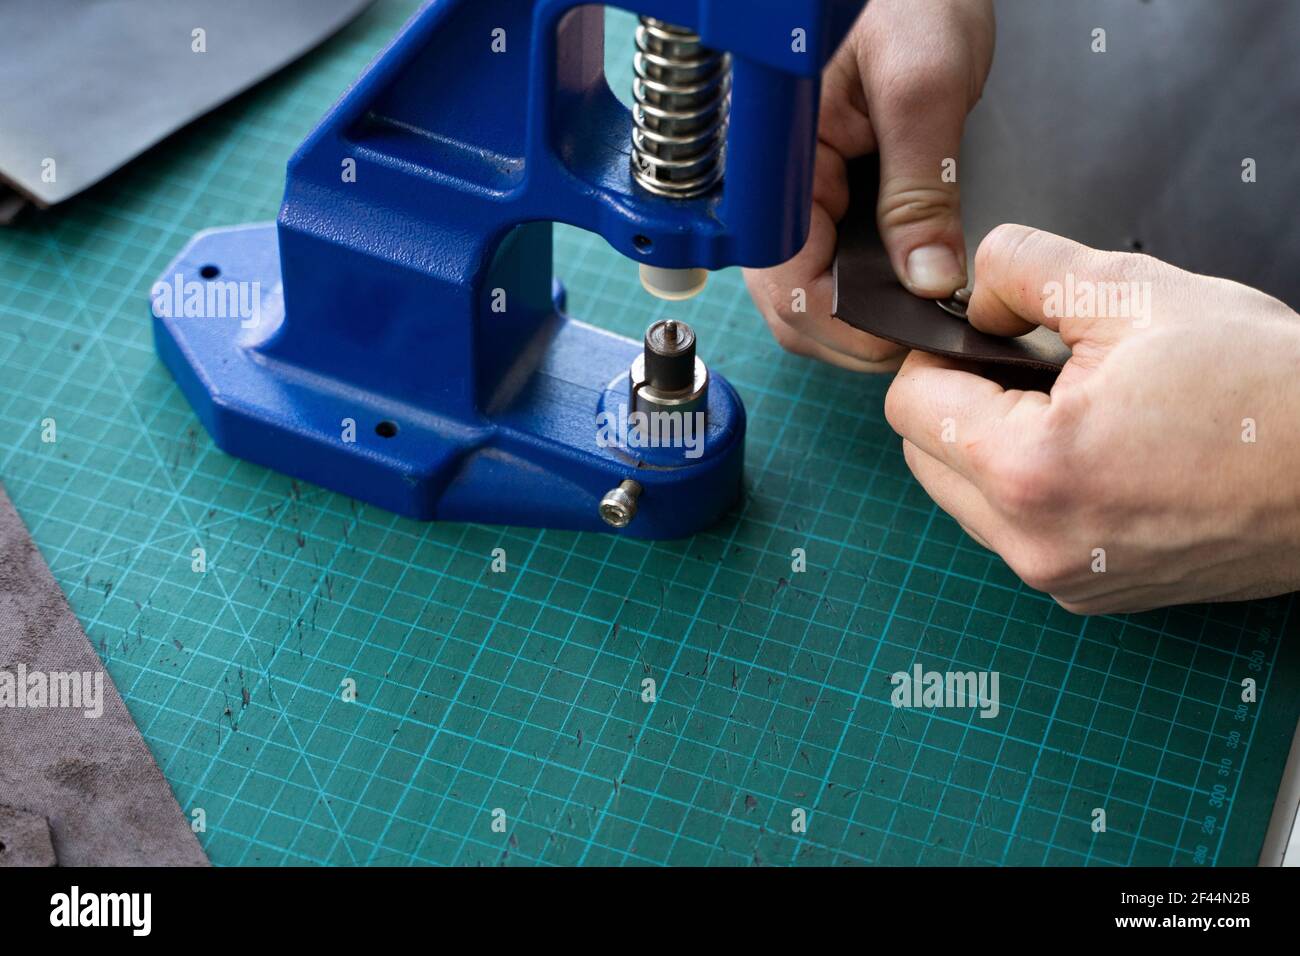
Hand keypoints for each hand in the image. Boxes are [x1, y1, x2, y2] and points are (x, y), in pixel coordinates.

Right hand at [744, 0, 994, 370]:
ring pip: (805, 293)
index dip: (837, 323)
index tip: (898, 340)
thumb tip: (926, 280)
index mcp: (772, 160)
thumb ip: (921, 187)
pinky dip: (862, 294)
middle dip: (848, 333)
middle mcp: (771, 187)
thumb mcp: (923, 84)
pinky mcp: (817, 199)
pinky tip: (902, 293)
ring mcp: (792, 197)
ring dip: (856, 319)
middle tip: (919, 338)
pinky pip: (827, 267)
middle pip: (786, 300)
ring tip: (916, 318)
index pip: (783, 277)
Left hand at [885, 224, 1299, 613]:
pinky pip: (1017, 533)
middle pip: (925, 458)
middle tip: (1030, 367)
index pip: (909, 407)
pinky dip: (1031, 492)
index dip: (937, 355)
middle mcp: (1034, 543)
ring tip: (1074, 410)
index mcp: (1030, 471)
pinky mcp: (1092, 595)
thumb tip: (974, 292)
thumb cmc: (1266, 392)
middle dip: (957, 403)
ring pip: (965, 500)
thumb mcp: (1137, 290)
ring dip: (990, 449)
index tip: (984, 336)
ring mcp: (1063, 579)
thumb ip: (1025, 269)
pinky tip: (1097, 455)